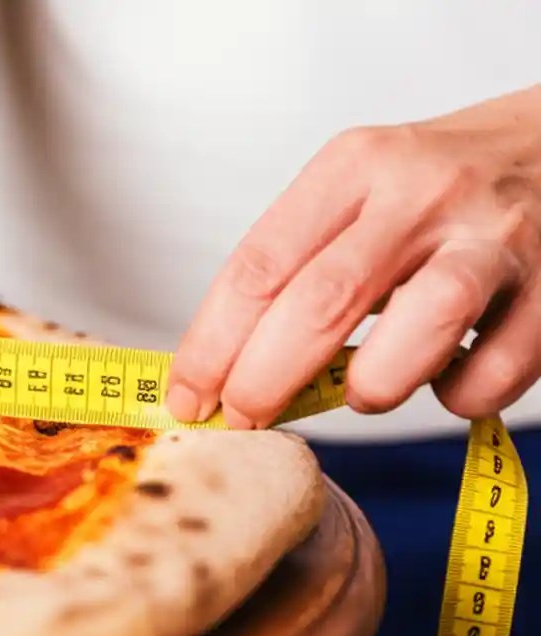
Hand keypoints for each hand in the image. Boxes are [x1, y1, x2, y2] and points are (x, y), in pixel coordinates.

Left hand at [168, 86, 540, 427]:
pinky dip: (458, 396)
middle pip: (318, 303)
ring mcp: (495, 238)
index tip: (188, 397)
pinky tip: (445, 379)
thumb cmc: (439, 183)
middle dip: (263, 381)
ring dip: (373, 387)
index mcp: (354, 167)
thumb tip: (226, 367)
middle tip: (241, 422)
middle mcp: (422, 194)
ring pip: (418, 329)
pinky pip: (493, 371)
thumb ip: (301, 261)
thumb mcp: (360, 187)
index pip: (258, 266)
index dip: (211, 345)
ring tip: (364, 394)